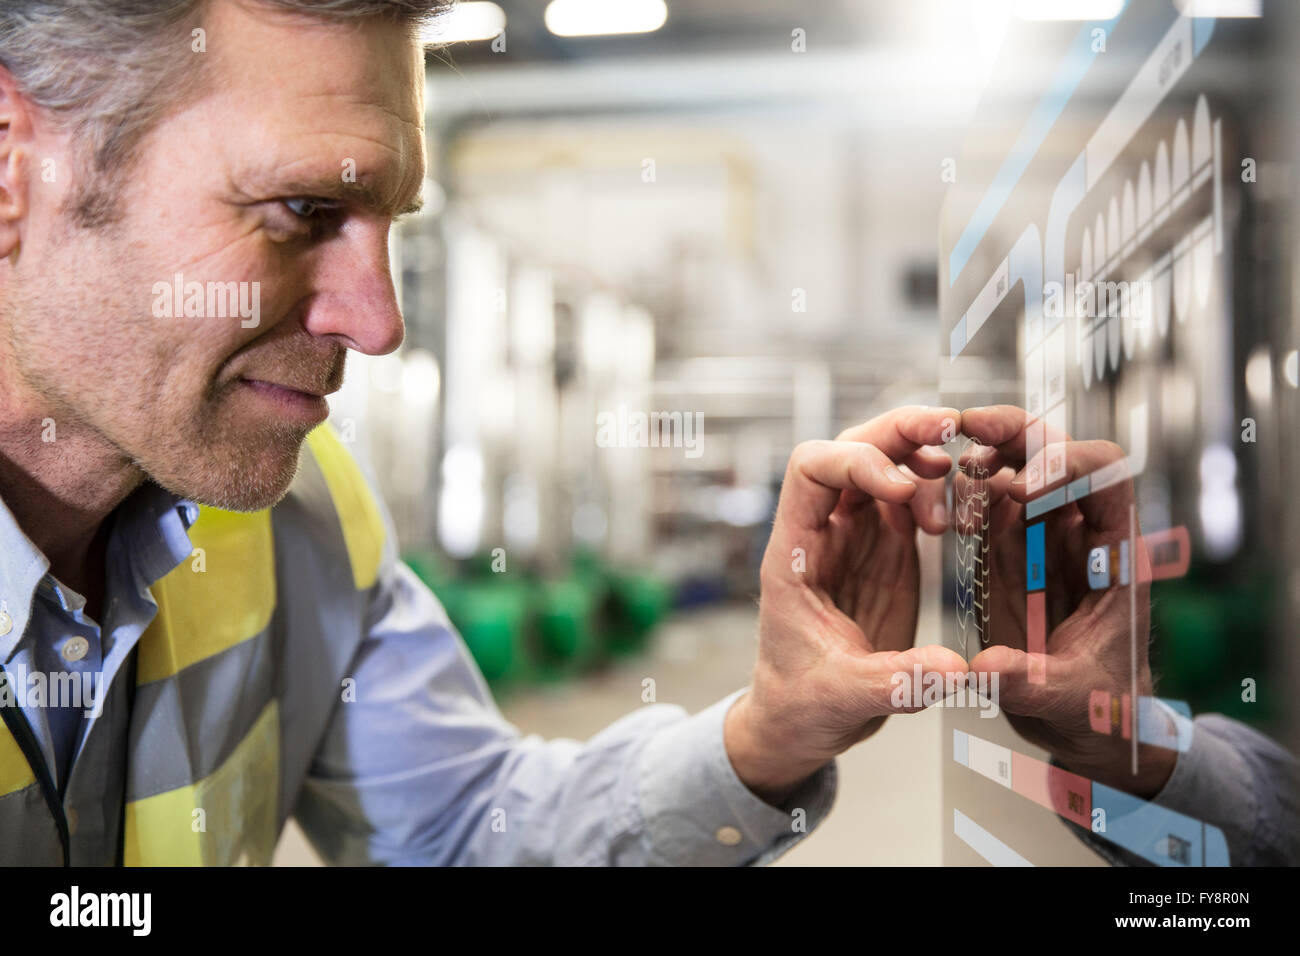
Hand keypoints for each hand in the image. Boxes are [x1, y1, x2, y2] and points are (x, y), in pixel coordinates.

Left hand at [726, 406, 968, 802]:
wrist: (802, 720)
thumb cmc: (804, 704)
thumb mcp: (845, 698)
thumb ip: (896, 681)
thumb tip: (956, 670)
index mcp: (795, 552)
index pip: (811, 469)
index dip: (857, 461)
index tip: (903, 488)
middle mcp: (823, 532)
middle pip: (850, 447)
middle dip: (898, 432)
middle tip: (951, 431)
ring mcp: (855, 537)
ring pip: (882, 463)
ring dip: (923, 456)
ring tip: (962, 485)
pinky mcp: (885, 550)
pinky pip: (909, 496)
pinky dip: (938, 488)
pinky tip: (963, 510)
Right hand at [959, 405, 1175, 798]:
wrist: (1088, 726)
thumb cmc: (1099, 709)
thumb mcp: (1068, 702)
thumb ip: (1030, 682)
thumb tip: (987, 668)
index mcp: (1115, 556)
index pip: (1107, 479)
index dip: (1070, 466)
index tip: (1027, 482)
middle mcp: (1081, 536)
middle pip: (1058, 456)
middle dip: (1017, 435)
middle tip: (970, 428)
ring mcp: (1044, 541)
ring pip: (1020, 469)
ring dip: (986, 456)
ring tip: (948, 463)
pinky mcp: (1011, 555)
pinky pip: (991, 505)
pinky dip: (966, 492)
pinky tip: (943, 503)